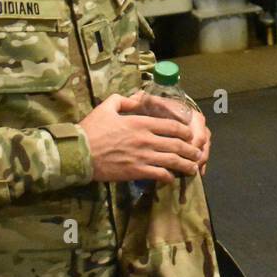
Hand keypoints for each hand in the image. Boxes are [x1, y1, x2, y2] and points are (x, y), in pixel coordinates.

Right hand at [78, 93, 202, 183]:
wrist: (78, 153)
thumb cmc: (91, 129)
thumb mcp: (106, 107)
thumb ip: (124, 100)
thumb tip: (137, 97)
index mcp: (140, 122)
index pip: (171, 126)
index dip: (185, 131)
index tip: (190, 135)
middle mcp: (146, 139)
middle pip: (177, 144)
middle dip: (191, 150)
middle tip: (198, 154)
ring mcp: (143, 156)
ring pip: (172, 161)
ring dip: (186, 165)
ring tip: (193, 169)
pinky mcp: (136, 172)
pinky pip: (159, 174)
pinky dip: (169, 176)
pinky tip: (172, 178)